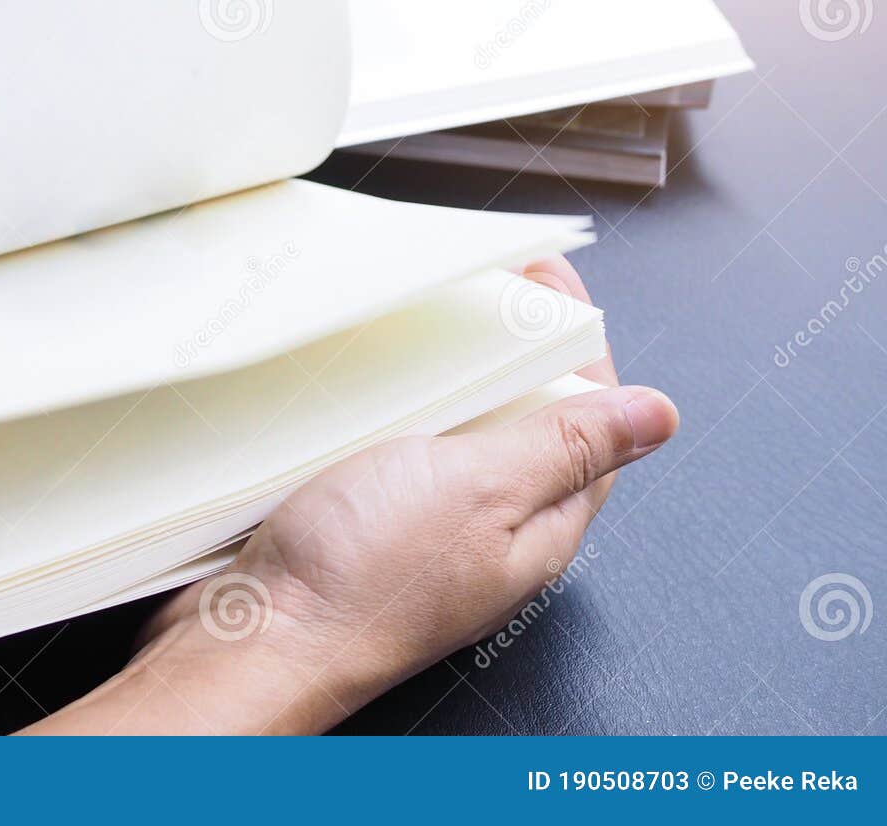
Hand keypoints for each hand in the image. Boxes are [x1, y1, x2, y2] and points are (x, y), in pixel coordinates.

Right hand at [25, 255, 678, 733]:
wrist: (256, 637)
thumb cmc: (363, 577)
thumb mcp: (479, 489)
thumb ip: (563, 446)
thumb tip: (660, 413)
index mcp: (539, 525)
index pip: (591, 419)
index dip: (578, 342)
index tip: (548, 279)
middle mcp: (489, 531)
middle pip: (527, 422)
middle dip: (516, 347)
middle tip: (486, 284)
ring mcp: (424, 529)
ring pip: (458, 435)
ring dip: (451, 375)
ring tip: (427, 319)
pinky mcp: (365, 523)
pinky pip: (396, 452)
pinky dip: (394, 407)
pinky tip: (368, 384)